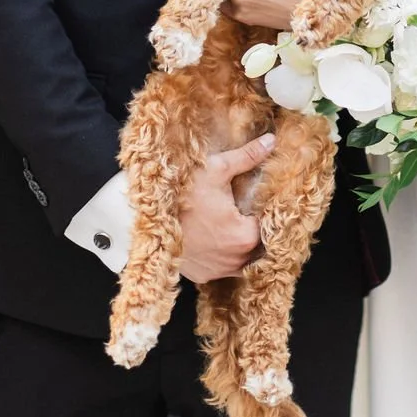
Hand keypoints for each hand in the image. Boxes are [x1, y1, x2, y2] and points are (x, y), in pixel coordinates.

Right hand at [176, 133, 272, 281]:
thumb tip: (270, 141)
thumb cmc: (182, 194)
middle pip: (258, 245)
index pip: (269, 226)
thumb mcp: (217, 170)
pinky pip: (222, 267)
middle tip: (246, 210)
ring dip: (240, 245)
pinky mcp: (202, 275)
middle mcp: (235, 260)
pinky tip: (216, 238)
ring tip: (232, 223)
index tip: (258, 200)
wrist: (146, 216)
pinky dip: (222, 256)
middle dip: (255, 228)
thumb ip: (247, 157)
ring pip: (242, 260)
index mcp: (245, 236)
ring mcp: (217, 271)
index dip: (265, 211)